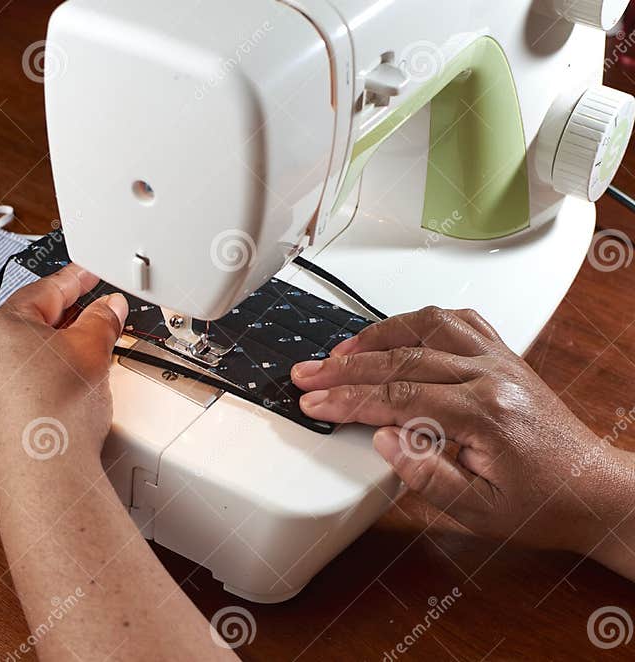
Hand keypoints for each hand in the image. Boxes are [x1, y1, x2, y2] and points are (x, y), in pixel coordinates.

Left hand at [0, 264, 127, 491]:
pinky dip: (31, 391)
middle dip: (62, 323)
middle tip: (92, 320)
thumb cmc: (56, 415)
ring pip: (15, 362)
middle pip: (27, 326)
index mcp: (0, 326)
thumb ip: (101, 321)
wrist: (42, 476)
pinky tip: (55, 401)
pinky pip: (8, 394)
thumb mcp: (92, 352)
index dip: (74, 281)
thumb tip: (107, 309)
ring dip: (45, 359)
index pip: (45, 291)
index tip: (86, 276)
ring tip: (78, 367)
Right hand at [291, 307, 634, 557]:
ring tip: (339, 351)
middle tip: (307, 375)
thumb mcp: (479, 512)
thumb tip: (382, 440)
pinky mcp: (502, 355)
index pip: (398, 397)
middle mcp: (492, 376)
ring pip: (426, 325)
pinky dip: (416, 320)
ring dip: (376, 335)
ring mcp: (499, 360)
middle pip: (402, 358)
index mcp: (485, 414)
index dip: (347, 400)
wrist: (591, 489)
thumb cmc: (540, 503)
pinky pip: (456, 319)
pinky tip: (395, 332)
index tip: (315, 403)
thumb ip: (427, 476)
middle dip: (344, 367)